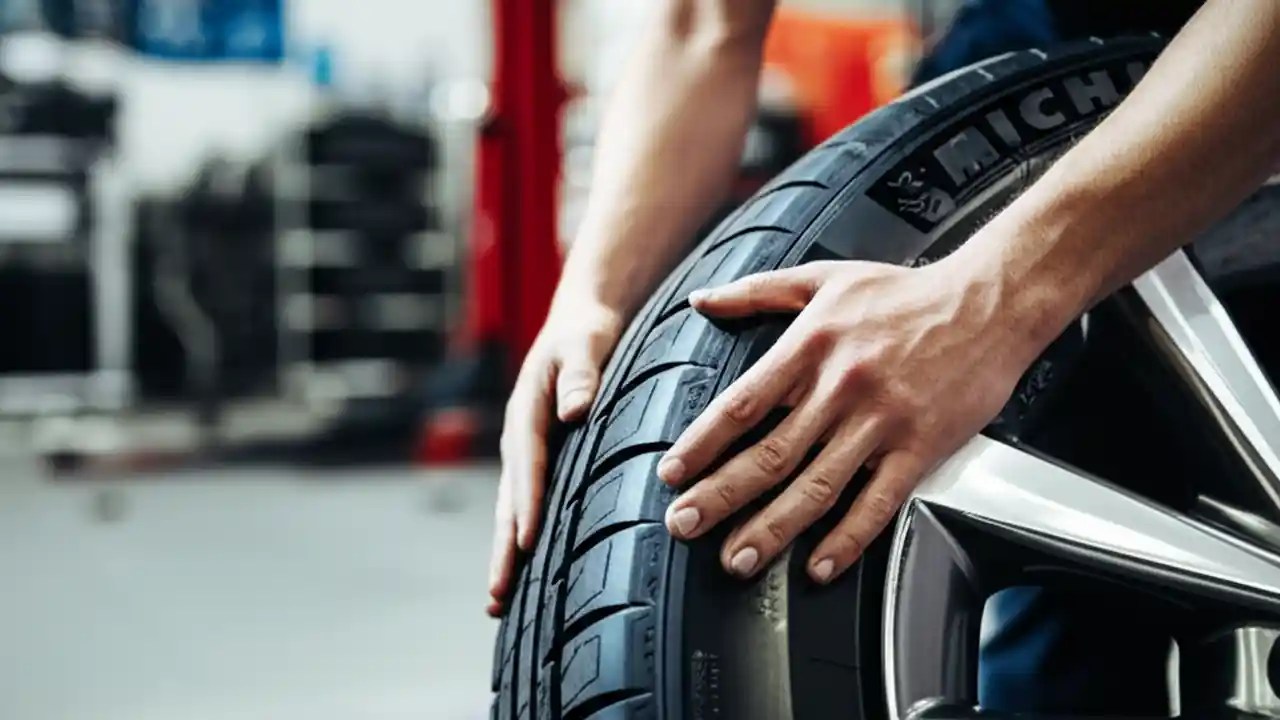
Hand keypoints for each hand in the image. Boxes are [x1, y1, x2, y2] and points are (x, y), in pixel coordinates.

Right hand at [487, 300, 624, 616]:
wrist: (579, 320)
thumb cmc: (586, 331)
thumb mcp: (586, 343)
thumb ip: (582, 374)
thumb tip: (575, 411)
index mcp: (527, 410)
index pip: (528, 465)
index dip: (527, 505)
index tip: (527, 543)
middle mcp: (519, 436)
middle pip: (509, 501)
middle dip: (503, 549)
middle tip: (496, 596)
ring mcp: (525, 450)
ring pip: (512, 509)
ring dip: (506, 553)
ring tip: (498, 601)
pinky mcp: (538, 458)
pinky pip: (527, 503)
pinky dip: (522, 537)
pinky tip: (526, 570)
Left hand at [657, 259, 1048, 584]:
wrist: (989, 302)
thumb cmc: (906, 292)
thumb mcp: (824, 277)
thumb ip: (757, 290)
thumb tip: (703, 300)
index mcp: (810, 347)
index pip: (742, 404)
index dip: (702, 443)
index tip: (671, 474)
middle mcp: (840, 388)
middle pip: (769, 453)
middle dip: (720, 496)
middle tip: (684, 526)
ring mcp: (881, 422)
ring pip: (816, 486)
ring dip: (772, 528)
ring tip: (738, 558)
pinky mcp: (920, 448)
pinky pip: (878, 503)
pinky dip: (847, 539)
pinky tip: (820, 566)